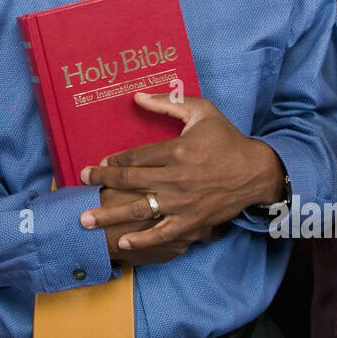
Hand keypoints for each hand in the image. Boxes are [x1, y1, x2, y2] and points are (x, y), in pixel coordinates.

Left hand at [80, 92, 284, 259]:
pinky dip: (143, 240)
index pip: (135, 157)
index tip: (98, 164)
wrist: (255, 172)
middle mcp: (176, 178)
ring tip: (85, 220)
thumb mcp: (201, 111)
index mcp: (176, 150)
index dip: (113, 161)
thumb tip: (136, 96)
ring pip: (140, 210)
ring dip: (110, 215)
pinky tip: (124, 242)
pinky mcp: (191, 221)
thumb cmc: (226, 139)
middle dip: (102, 182)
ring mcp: (182, 203)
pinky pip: (163, 233)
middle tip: (81, 183)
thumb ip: (168, 102)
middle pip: (130, 181)